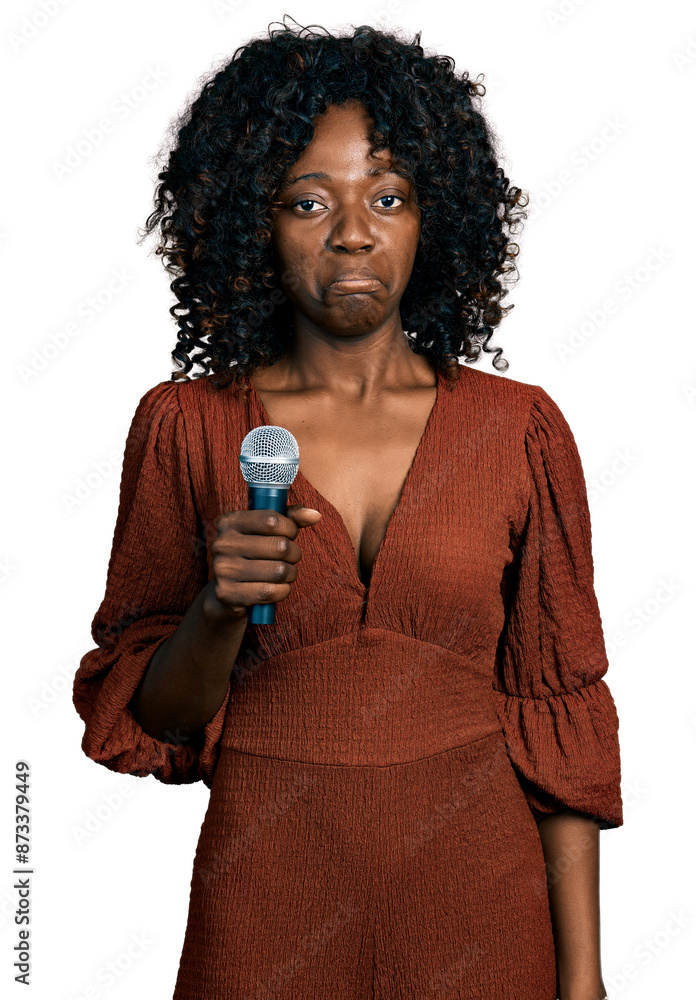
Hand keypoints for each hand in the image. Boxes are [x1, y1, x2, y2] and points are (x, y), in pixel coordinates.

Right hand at [203, 504, 321, 621]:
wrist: (226, 591)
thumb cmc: (253, 554)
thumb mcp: (267, 531)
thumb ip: (291, 518)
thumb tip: (315, 515)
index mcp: (230, 521)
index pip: (271, 519)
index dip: (290, 528)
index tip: (290, 534)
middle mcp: (222, 543)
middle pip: (280, 547)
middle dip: (294, 554)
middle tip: (290, 558)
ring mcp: (222, 569)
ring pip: (279, 571)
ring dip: (290, 574)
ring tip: (284, 573)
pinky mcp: (227, 594)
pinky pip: (271, 592)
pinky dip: (282, 591)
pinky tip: (277, 588)